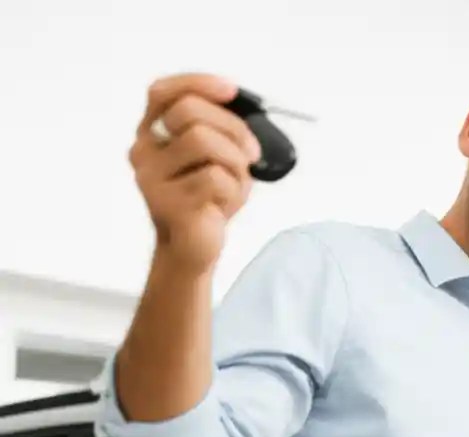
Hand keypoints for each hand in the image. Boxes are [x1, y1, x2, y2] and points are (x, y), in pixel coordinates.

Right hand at [129, 73, 262, 274]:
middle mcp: (143, 151)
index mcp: (153, 133)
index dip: (198, 84)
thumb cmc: (208, 197)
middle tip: (251, 153)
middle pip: (189, 112)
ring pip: (203, 142)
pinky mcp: (167, 203)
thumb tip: (242, 104)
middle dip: (233, 128)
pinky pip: (215, 179)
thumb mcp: (219, 156)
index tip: (232, 91)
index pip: (162, 92)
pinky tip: (224, 205)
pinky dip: (233, 190)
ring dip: (235, 161)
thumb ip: (221, 129)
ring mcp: (151, 177)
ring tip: (236, 182)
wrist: (195, 246)